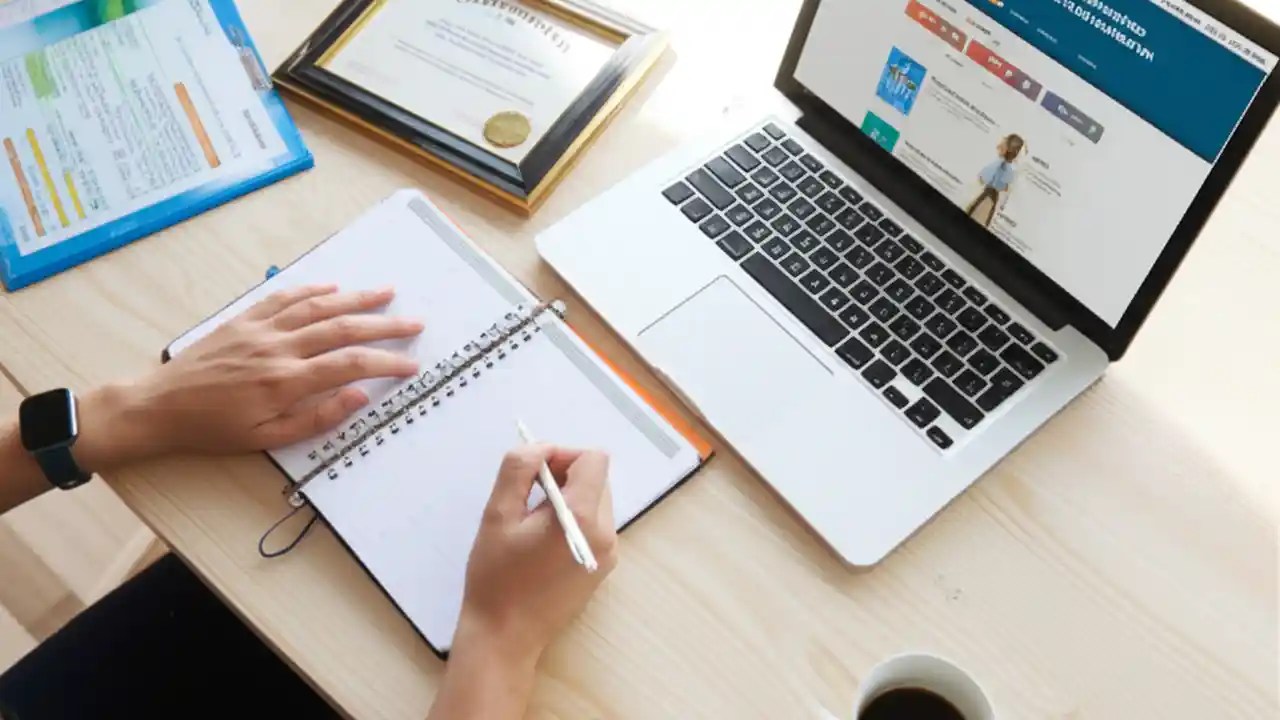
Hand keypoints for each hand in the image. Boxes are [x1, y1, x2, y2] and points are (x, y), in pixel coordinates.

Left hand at [76, 285, 422, 470]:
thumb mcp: (266, 439)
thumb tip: (357, 396)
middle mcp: (277, 348)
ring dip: (356, 298)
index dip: (385, 362)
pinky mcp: (243, 320)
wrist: (159, 407)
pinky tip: (333, 287)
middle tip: (414, 322)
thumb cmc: (212, 430)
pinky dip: (311, 290)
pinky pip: (284, 298)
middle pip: (342, 328)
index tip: (410, 364)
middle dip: (384, 324)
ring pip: (318, 306)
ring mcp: (260, 329)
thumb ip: (316, 418)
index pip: (350, 365)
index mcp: (285, 381)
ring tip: (386, 293)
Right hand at [455, 445, 617, 664]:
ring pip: (595, 501)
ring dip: (567, 498)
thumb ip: (519, 469)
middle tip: (528, 497)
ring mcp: (608, 554)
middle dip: (564, 476)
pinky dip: (572, 520)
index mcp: (582, 518)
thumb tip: (541, 448)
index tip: (534, 473)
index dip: (563, 455)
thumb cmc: (496, 578)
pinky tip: (541, 542)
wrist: (504, 638)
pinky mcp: (601, 568)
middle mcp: (605, 534)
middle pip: (597, 479)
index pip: (593, 459)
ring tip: (531, 523)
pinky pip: (594, 526)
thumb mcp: (497, 515)